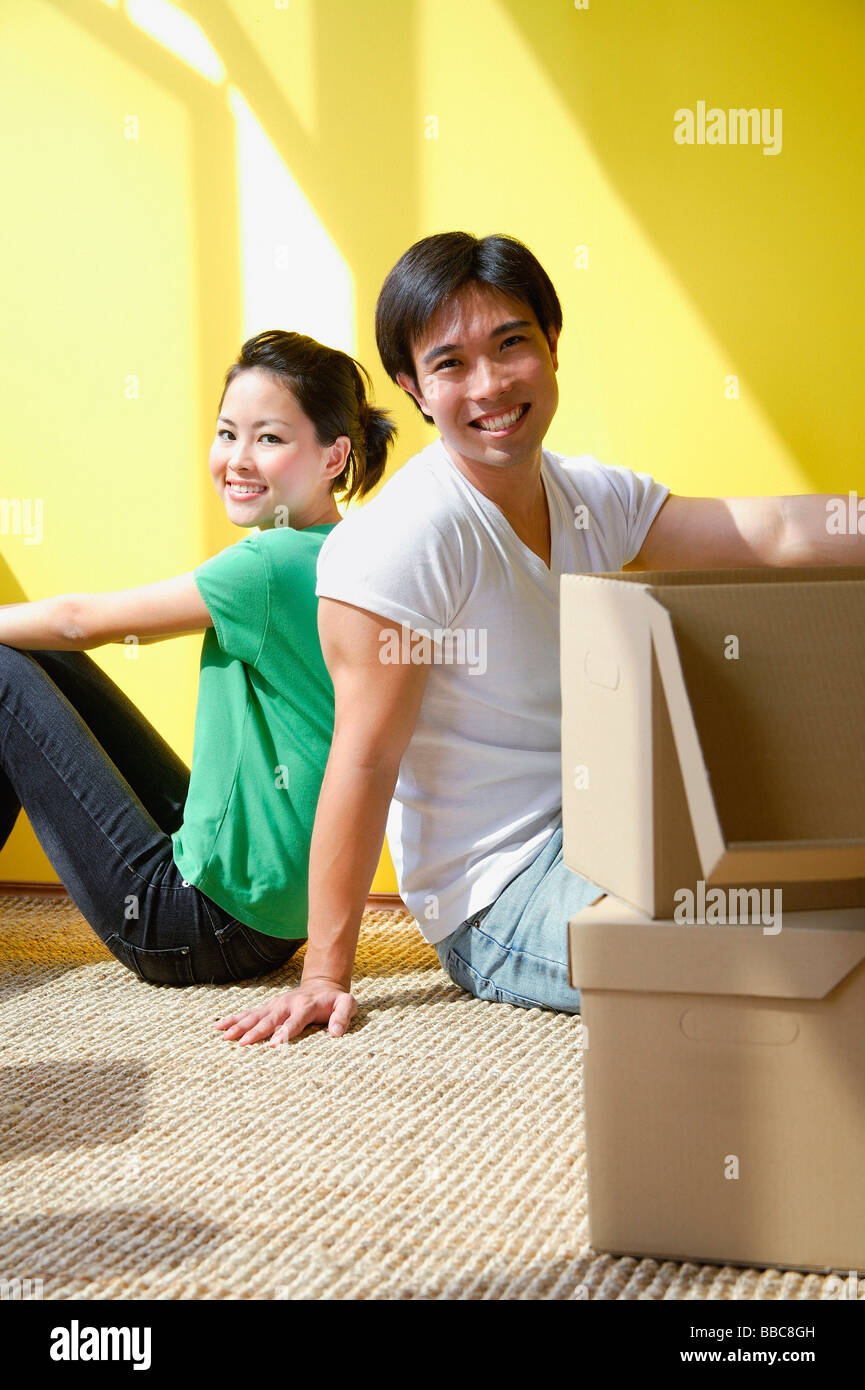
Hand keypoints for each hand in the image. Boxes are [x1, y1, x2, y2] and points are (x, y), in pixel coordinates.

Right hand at [214, 976, 356, 1044]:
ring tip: (224, 1037)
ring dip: (240, 1025)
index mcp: (306, 1006)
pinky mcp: (268, 1006)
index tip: (275, 1044)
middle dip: (256, 1031)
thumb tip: (336, 1033)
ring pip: (255, 1015)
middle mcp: (287, 1004)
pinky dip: (233, 1019)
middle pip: (270, 1019)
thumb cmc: (336, 1001)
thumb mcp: (348, 1005)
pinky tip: (219, 1026)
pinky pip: (249, 1013)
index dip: (285, 1032)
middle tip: (242, 1044)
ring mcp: (276, 1005)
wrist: (323, 985)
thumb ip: (343, 1016)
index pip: (295, 1021)